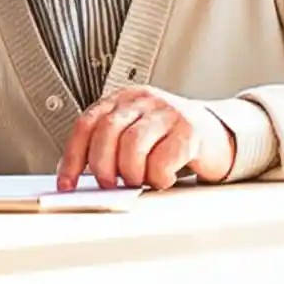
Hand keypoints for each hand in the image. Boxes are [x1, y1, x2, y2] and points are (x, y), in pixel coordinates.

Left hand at [57, 86, 235, 190]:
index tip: (67, 184)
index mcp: (122, 99)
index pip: (86, 124)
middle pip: (107, 131)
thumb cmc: (169, 139)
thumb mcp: (135, 135)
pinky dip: (158, 177)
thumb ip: (109, 147)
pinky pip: (163, 158)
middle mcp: (142, 100)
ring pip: (133, 144)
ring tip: (139, 180)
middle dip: (102, 166)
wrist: (217, 133)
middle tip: (110, 184)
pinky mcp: (190, 129)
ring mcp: (167, 111)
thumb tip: (78, 178)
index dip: (73, 156)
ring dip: (131, 172)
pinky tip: (163, 179)